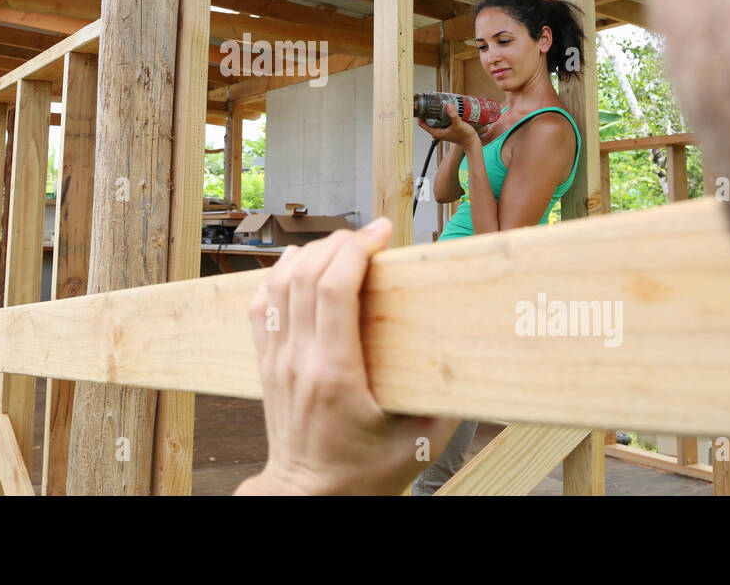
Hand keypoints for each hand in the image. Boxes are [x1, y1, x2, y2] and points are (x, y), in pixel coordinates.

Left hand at [240, 218, 459, 494]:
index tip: (381, 232)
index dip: (356, 249)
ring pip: (277, 284)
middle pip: (305, 275)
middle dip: (338, 243)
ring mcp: (276, 360)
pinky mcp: (265, 364)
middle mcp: (298, 360)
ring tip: (340, 246)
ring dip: (308, 254)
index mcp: (334, 373)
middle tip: (368, 236)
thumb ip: (447, 400)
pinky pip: (259, 305)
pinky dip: (277, 276)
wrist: (308, 498)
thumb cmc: (363, 475)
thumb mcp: (419, 442)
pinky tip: (298, 265)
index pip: (333, 288)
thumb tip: (471, 357)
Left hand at [417, 103, 480, 149]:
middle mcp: (437, 131)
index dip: (419, 114)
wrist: (471, 140)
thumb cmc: (464, 136)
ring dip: (434, 111)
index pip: (421, 123)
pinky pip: (440, 118)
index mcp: (436, 132)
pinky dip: (440, 113)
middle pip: (427, 119)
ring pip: (433, 118)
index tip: (420, 106)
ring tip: (437, 103)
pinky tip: (444, 108)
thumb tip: (448, 105)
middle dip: (427, 111)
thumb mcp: (458, 124)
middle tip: (430, 102)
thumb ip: (453, 115)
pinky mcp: (445, 126)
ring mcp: (441, 129)